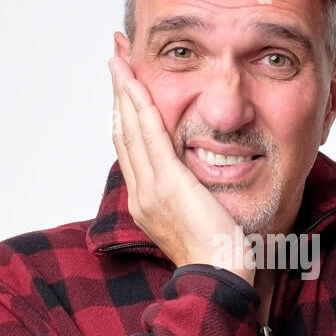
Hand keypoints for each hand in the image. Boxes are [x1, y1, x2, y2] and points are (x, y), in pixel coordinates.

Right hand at [108, 56, 255, 286]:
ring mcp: (150, 189)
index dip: (123, 115)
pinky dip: (139, 105)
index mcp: (146, 203)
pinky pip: (149, 135)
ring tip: (119, 60)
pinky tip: (134, 81)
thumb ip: (194, 196)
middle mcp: (140, 194)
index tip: (124, 87)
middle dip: (118, 93)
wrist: (221, 275)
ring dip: (124, 90)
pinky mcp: (168, 183)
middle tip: (115, 59)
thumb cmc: (220, 256)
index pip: (130, 149)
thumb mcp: (201, 218)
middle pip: (122, 133)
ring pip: (130, 128)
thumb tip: (203, 180)